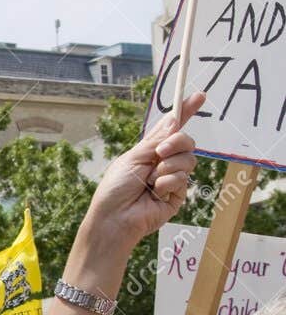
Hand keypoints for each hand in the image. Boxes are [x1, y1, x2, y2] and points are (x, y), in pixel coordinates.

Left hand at [80, 92, 201, 255]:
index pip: (171, 128)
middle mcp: (163, 162)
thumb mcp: (134, 157)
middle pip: (186, 142)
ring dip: (167, 168)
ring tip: (150, 181)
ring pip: (188, 160)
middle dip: (176, 143)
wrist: (115, 218)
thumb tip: (173, 121)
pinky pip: (183, 180)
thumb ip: (156, 140)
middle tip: (159, 153)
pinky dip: (167, 183)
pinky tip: (154, 193)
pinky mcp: (177, 195)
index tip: (198, 96)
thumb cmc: (116, 188)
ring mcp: (172, 178)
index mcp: (150, 150)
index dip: (185, 111)